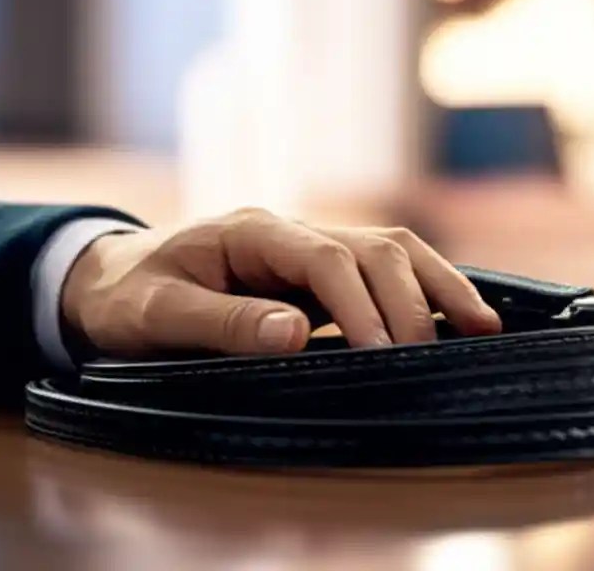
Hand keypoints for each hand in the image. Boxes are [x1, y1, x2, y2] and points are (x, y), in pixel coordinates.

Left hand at [60, 208, 501, 357]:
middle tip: (429, 361)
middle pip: (374, 248)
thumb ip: (222, 321)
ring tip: (482, 327)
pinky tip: (457, 319)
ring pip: (392, 251)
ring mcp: (308, 249)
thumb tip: (294, 335)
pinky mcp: (319, 275)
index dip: (360, 303)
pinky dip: (425, 292)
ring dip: (437, 286)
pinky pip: (384, 273)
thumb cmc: (127, 297)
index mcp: (251, 231)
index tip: (382, 351)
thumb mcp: (157, 313)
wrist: (111, 281)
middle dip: (410, 302)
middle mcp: (290, 231)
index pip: (325, 256)